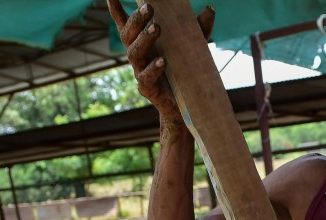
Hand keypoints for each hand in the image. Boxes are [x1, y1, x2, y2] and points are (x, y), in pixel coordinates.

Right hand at [106, 0, 214, 119]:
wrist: (188, 104)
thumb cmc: (186, 69)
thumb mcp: (193, 46)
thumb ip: (198, 28)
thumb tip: (209, 9)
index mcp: (144, 42)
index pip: (126, 23)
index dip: (116, 10)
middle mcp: (138, 55)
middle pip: (128, 34)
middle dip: (136, 20)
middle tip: (149, 7)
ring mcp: (140, 71)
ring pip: (134, 53)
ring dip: (144, 39)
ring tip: (157, 28)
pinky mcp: (148, 89)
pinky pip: (146, 77)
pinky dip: (153, 68)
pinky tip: (162, 61)